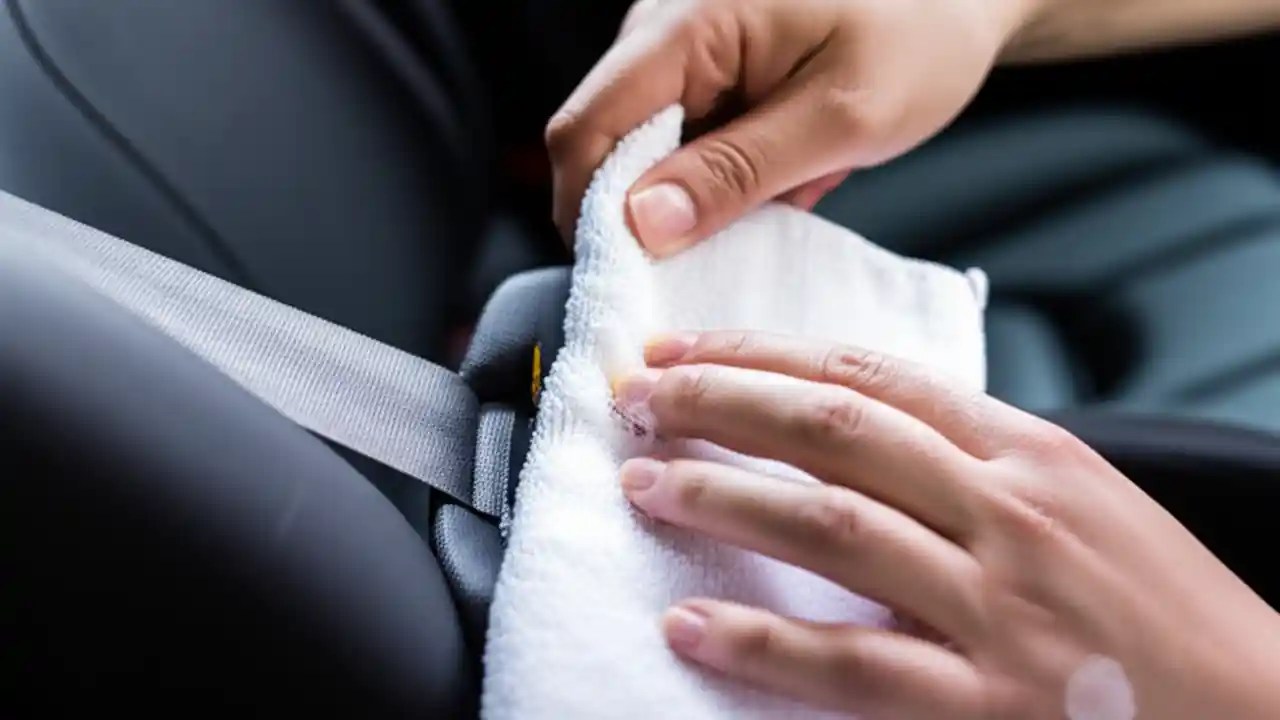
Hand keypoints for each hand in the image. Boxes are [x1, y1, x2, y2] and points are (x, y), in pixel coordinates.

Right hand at [546, 0, 1035, 255]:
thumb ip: (737, 172)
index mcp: (686, 25)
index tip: (635, 281)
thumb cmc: (921, 34)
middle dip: (643, 214)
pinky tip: (780, 180)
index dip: (592, 212)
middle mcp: (664, 30)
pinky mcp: (706, 74)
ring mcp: (682, 51)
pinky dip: (717, 180)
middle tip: (712, 259)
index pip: (587, 128)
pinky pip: (680, 144)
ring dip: (690, 199)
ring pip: (641, 152)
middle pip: (603, 144)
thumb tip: (643, 226)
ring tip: (773, 201)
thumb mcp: (839, 117)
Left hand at [612, 331, 1279, 717]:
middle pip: (832, 432)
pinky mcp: (983, 704)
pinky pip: (849, 664)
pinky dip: (761, 642)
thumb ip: (976, 455)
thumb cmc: (1163, 608)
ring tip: (643, 483)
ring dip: (719, 497)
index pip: (868, 378)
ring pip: (829, 526)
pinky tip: (692, 625)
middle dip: (720, 404)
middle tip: (641, 397)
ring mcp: (995, 608)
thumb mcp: (1082, 495)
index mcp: (1028, 453)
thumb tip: (853, 419)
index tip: (685, 348)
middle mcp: (1008, 513)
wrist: (1260, 713)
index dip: (761, 357)